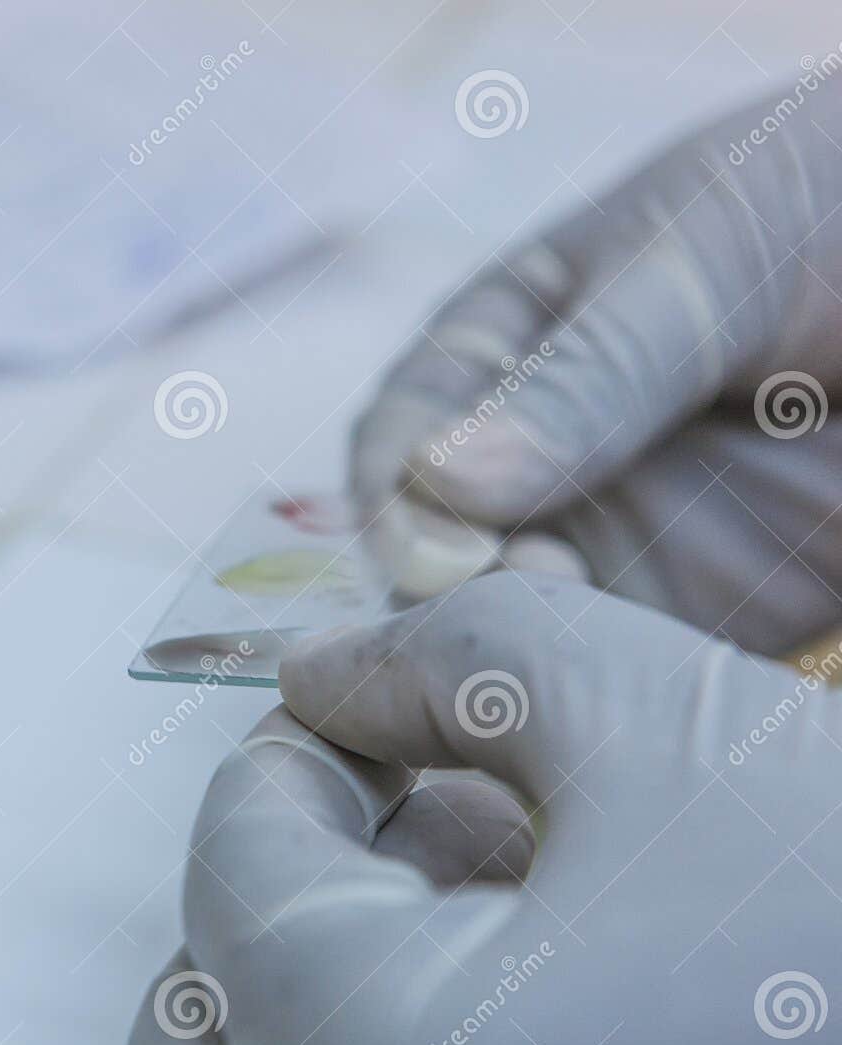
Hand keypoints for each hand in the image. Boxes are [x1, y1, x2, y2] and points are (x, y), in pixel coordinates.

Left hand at [127, 574, 841, 1044]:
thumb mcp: (656, 714)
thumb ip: (454, 651)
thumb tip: (327, 669)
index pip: (237, 847)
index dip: (312, 742)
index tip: (387, 704)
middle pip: (218, 987)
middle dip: (309, 866)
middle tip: (424, 794)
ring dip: (355, 953)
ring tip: (511, 881)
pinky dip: (411, 1035)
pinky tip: (547, 977)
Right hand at [355, 81, 841, 655]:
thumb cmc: (828, 205)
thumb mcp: (700, 256)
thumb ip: (583, 372)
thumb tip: (441, 478)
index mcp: (508, 345)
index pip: (406, 432)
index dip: (399, 491)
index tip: (433, 546)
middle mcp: (542, 451)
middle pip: (442, 546)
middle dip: (450, 588)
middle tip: (510, 606)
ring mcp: (624, 529)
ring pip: (519, 617)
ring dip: (522, 645)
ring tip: (568, 651)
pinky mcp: (709, 603)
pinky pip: (622, 663)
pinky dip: (602, 686)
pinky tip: (619, 686)